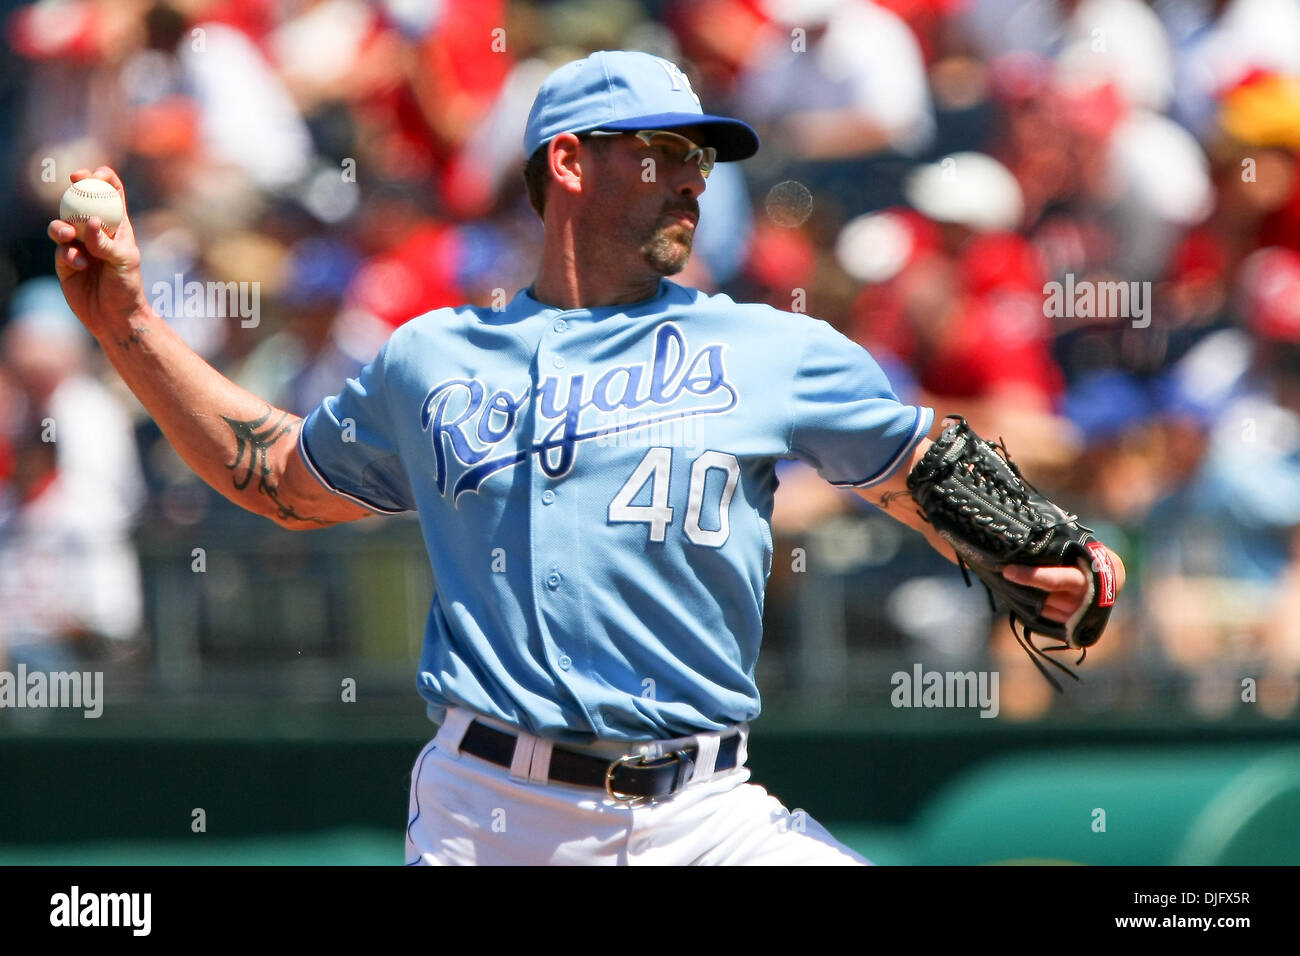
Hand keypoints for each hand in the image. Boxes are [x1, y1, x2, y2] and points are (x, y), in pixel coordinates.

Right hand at [47, 166, 148, 338]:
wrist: (115, 317)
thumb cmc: (127, 287)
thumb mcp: (124, 261)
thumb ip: (106, 242)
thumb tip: (91, 221)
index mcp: (118, 227)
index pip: (111, 195)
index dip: (103, 179)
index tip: (95, 174)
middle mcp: (97, 234)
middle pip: (81, 202)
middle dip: (76, 188)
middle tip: (74, 180)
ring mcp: (79, 247)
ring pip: (62, 225)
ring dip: (62, 226)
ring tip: (68, 237)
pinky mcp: (65, 263)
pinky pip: (60, 250)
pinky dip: (67, 254)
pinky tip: (78, 264)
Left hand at [1002, 547, 1126, 623]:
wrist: (1113, 584)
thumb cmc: (1092, 558)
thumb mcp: (1083, 549)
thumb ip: (1062, 546)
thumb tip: (1032, 531)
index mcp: (1082, 580)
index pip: (1052, 580)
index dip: (1029, 576)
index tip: (1007, 570)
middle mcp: (1076, 603)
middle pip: (1038, 595)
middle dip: (1018, 584)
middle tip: (1000, 570)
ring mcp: (1069, 616)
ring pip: (1035, 606)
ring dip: (1020, 593)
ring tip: (1010, 576)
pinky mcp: (1063, 624)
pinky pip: (1037, 613)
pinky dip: (1028, 602)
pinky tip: (1020, 588)